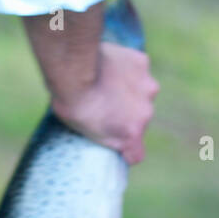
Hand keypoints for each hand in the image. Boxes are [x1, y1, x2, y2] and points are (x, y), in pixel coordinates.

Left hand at [50, 41, 158, 164]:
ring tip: (105, 81)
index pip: (136, 154)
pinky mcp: (142, 63)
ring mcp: (147, 87)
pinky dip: (127, 68)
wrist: (73, 70)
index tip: (115, 141)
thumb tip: (110, 135)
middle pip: (139, 118)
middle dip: (126, 113)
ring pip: (141, 92)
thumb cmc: (72, 103)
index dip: (125, 150)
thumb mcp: (86, 131)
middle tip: (104, 103)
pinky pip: (137, 68)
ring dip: (129, 90)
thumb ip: (107, 136)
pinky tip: (109, 64)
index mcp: (131, 134)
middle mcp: (145, 112)